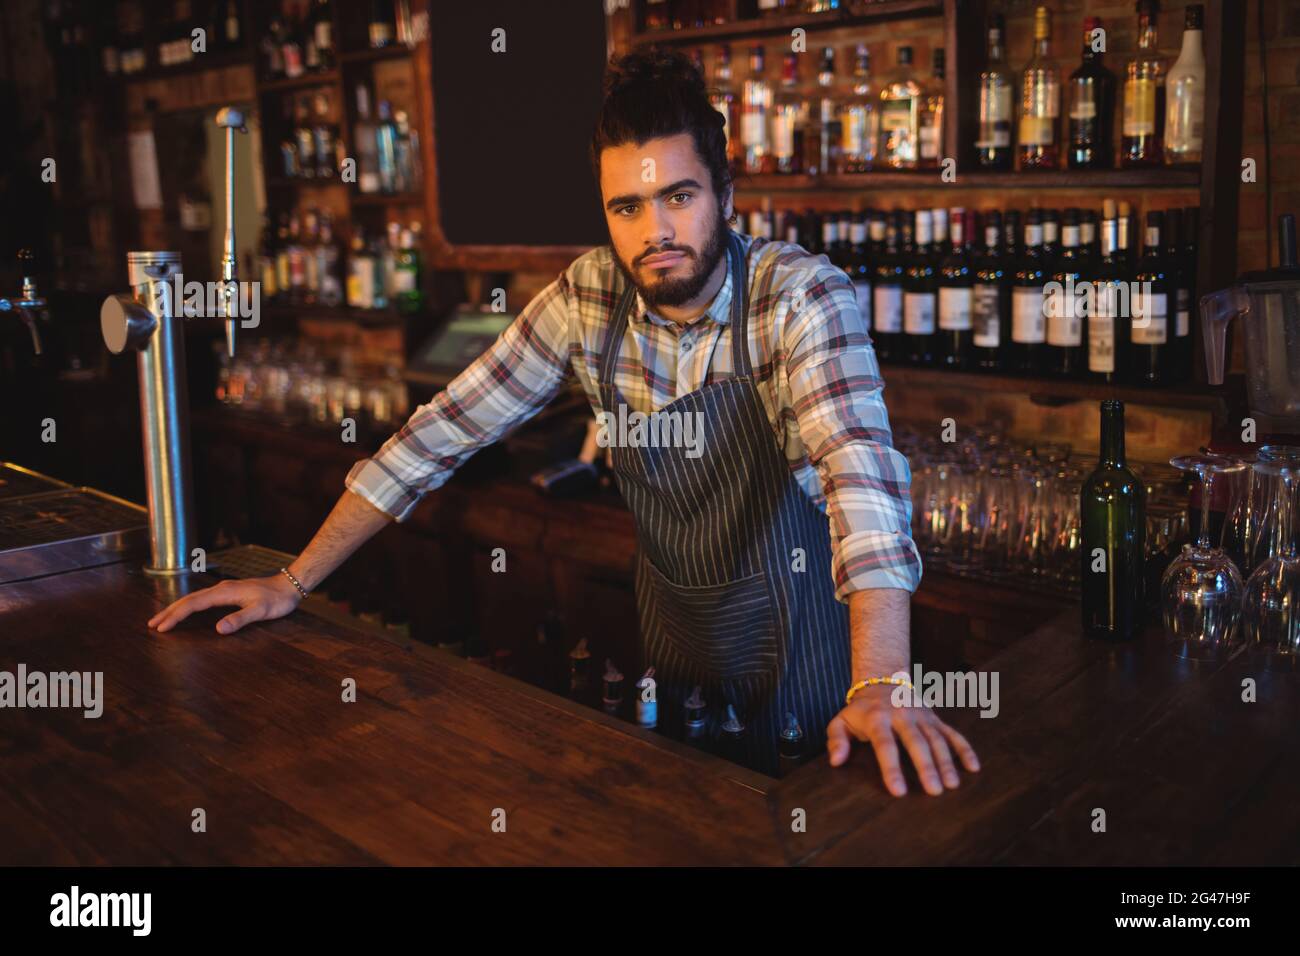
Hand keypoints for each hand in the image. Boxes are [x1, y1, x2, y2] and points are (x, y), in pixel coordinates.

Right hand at [147, 574, 303, 634]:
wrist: (289, 585)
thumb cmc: (277, 599)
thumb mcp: (260, 611)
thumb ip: (240, 619)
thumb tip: (218, 629)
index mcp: (224, 593)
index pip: (193, 605)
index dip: (176, 616)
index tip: (161, 627)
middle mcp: (220, 589)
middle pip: (188, 599)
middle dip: (169, 612)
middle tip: (152, 624)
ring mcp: (223, 589)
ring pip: (194, 598)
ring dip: (177, 608)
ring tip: (163, 619)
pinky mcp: (228, 592)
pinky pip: (202, 599)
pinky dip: (189, 606)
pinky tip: (187, 611)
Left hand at [826, 684, 979, 796]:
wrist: (882, 680)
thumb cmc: (860, 710)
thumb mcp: (841, 721)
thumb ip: (836, 740)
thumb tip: (836, 761)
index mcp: (877, 718)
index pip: (885, 745)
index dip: (892, 768)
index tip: (899, 791)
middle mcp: (902, 714)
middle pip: (916, 742)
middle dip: (926, 767)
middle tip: (934, 791)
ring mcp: (921, 715)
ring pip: (936, 739)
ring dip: (946, 762)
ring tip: (952, 785)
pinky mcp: (935, 718)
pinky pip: (952, 733)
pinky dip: (964, 748)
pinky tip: (973, 767)